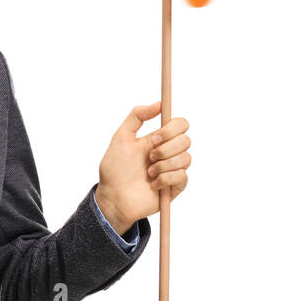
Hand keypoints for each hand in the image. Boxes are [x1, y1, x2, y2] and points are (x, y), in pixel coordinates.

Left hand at [94, 101, 190, 230]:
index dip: (172, 128)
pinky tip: (153, 184)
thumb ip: (137, 116)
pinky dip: (165, 179)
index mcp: (158, 139)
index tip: (155, 137)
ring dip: (163, 165)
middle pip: (186, 140)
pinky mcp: (175, 187)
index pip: (180, 124)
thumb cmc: (114, 169)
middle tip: (149, 157)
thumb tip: (159, 103)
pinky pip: (182, 176)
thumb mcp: (121, 137)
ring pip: (186, 158)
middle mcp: (168, 152)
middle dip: (166, 148)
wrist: (113, 197)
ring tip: (148, 173)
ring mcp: (173, 169)